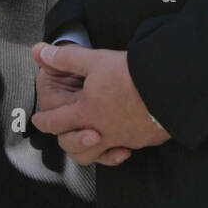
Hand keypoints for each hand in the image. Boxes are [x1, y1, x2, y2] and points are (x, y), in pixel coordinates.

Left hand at [31, 43, 169, 165]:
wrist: (168, 88)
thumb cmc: (130, 74)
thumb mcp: (95, 60)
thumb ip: (66, 58)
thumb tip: (40, 52)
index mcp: (85, 112)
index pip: (55, 122)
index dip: (43, 121)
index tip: (39, 121)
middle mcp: (101, 130)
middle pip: (74, 146)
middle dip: (65, 139)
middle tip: (61, 133)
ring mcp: (122, 138)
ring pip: (98, 155)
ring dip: (90, 150)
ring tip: (90, 140)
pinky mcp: (142, 139)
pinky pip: (125, 150)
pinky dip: (118, 150)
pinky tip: (120, 144)